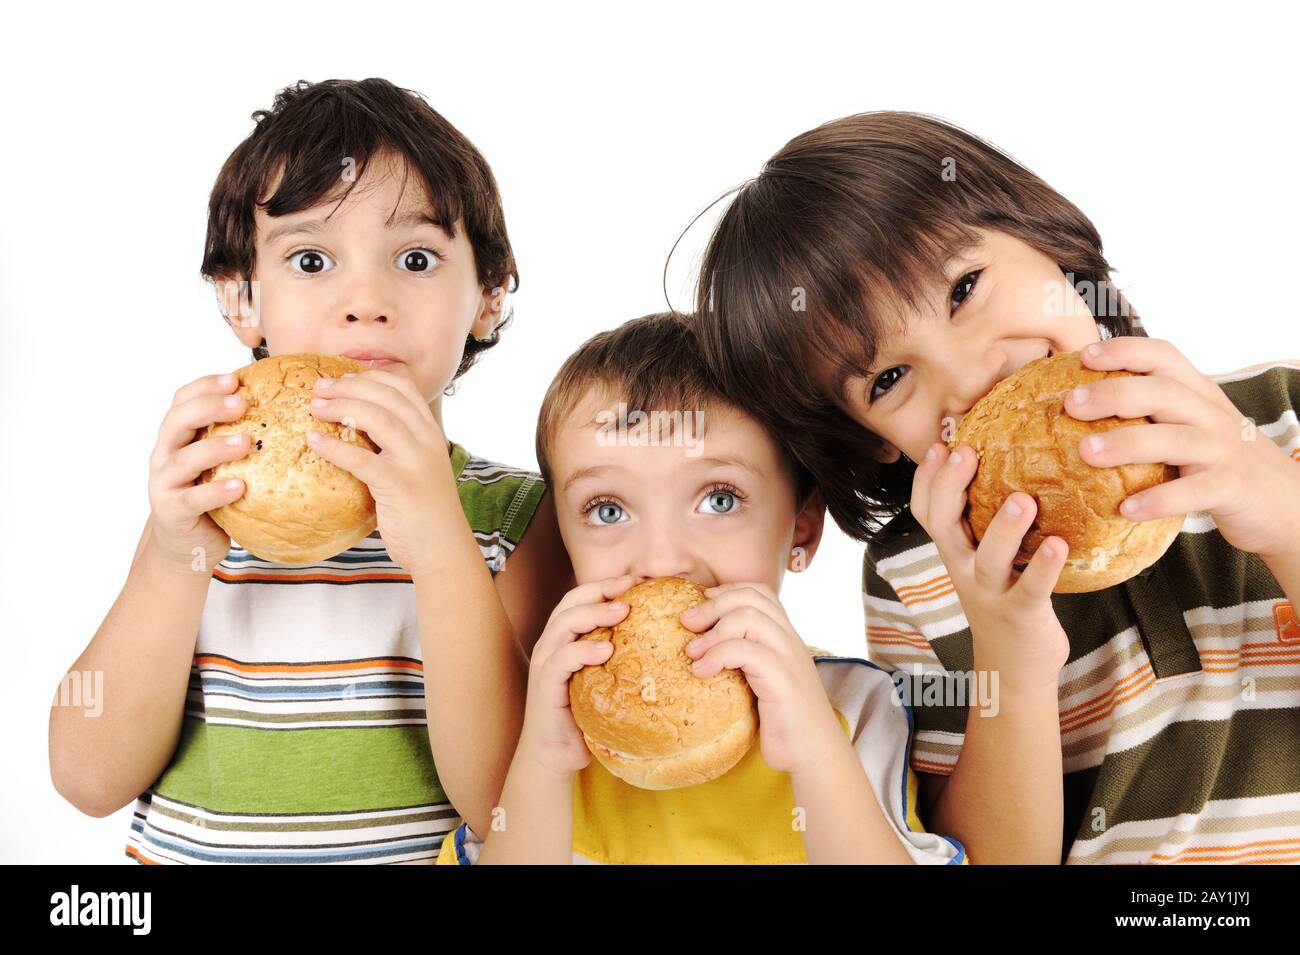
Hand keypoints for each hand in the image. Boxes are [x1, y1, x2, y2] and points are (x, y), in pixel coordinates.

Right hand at [148, 372, 251, 571]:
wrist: (185, 543)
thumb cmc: (208, 494)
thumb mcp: (218, 461)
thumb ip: (234, 436)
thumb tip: (282, 409)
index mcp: (176, 437)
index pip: (181, 401)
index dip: (204, 387)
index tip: (235, 380)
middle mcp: (164, 455)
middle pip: (177, 422)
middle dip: (208, 408)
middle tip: (242, 403)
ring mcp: (164, 484)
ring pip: (183, 460)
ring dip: (215, 448)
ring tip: (246, 443)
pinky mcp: (172, 512)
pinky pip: (193, 500)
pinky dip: (215, 492)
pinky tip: (240, 487)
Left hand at [307, 368, 454, 575]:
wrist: (443, 549)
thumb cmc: (424, 512)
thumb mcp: (419, 468)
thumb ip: (397, 447)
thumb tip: (357, 430)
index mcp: (431, 432)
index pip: (403, 388)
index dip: (370, 376)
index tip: (342, 378)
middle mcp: (427, 440)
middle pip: (386, 396)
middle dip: (348, 386)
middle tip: (318, 388)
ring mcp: (415, 461)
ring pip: (377, 417)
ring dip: (341, 407)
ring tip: (314, 408)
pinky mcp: (399, 484)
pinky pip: (362, 458)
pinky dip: (334, 447)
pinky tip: (313, 441)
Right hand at [516, 576, 636, 776]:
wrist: (554, 755)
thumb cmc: (584, 717)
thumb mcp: (605, 682)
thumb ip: (621, 660)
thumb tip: (666, 646)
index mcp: (565, 639)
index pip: (581, 599)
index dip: (606, 585)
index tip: (636, 580)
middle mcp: (551, 644)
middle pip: (571, 602)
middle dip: (602, 590)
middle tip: (632, 586)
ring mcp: (545, 663)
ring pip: (565, 623)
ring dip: (595, 612)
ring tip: (623, 610)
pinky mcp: (545, 685)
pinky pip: (562, 660)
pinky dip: (583, 650)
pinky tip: (606, 650)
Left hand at [681, 582, 844, 776]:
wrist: (814, 754)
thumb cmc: (782, 721)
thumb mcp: (761, 682)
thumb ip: (743, 661)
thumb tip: (698, 650)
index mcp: (785, 637)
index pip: (760, 593)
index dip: (727, 591)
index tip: (701, 605)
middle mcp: (790, 641)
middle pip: (751, 599)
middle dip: (713, 605)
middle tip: (686, 622)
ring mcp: (789, 658)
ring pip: (749, 618)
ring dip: (713, 631)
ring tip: (691, 652)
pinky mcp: (783, 680)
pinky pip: (746, 651)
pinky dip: (718, 655)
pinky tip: (701, 671)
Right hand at [911, 442, 1069, 691]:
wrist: (1012, 667)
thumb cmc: (1005, 600)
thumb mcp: (985, 560)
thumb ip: (988, 523)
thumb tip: (1013, 466)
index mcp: (955, 552)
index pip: (926, 511)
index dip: (927, 479)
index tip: (940, 444)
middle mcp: (963, 569)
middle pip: (944, 526)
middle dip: (950, 487)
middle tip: (966, 451)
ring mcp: (989, 593)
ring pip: (987, 558)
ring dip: (1003, 528)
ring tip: (1022, 499)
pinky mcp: (1021, 614)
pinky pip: (1030, 589)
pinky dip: (1043, 567)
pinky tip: (1059, 545)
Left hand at [1070, 337, 1299, 559]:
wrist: (1287, 502)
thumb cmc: (1221, 463)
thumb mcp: (1193, 427)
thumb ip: (1153, 415)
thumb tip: (1079, 412)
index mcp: (1199, 394)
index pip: (1164, 356)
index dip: (1125, 350)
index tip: (1083, 356)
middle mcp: (1212, 415)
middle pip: (1163, 392)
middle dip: (1114, 393)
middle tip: (1070, 403)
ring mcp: (1224, 450)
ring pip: (1175, 439)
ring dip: (1127, 443)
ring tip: (1086, 452)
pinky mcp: (1232, 488)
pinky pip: (1193, 491)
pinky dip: (1159, 499)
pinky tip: (1126, 510)